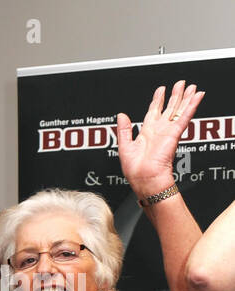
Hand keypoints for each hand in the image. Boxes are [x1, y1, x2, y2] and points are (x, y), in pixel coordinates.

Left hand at [117, 80, 203, 197]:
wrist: (144, 178)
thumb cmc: (135, 169)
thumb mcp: (125, 146)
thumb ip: (124, 129)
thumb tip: (121, 115)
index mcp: (147, 133)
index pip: (154, 111)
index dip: (158, 100)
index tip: (161, 90)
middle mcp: (159, 130)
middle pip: (169, 108)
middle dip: (175, 95)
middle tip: (181, 83)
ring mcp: (168, 131)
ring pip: (179, 110)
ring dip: (185, 98)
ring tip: (191, 87)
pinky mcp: (174, 133)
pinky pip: (185, 116)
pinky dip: (191, 105)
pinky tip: (197, 96)